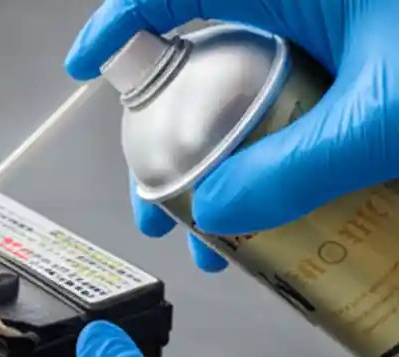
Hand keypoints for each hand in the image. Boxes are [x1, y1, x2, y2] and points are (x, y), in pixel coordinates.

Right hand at [69, 0, 398, 272]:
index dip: (116, 25)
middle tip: (157, 202)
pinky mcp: (363, 63)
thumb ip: (298, 167)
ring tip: (221, 237)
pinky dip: (272, 159)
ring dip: (220, 165)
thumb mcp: (382, 117)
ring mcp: (336, 33)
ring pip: (246, 95)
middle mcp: (305, 4)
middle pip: (199, 63)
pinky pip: (295, 108)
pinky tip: (281, 215)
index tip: (83, 68)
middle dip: (166, 140)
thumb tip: (214, 211)